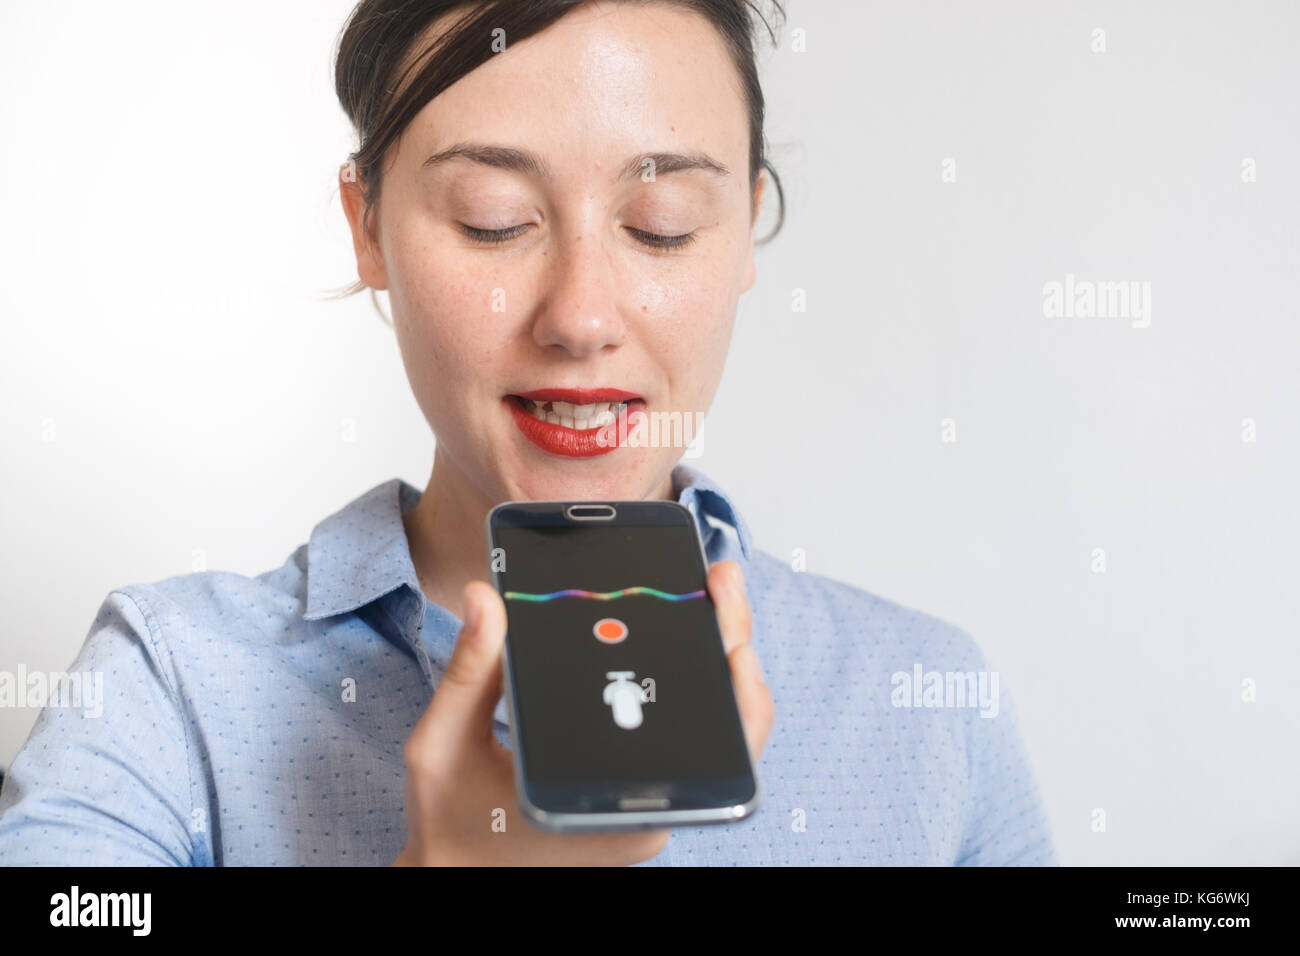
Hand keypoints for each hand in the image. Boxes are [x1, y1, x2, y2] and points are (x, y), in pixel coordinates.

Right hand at [394, 560, 771, 864]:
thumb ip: (468, 671)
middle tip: (723, 581)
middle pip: (723, 731)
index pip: (710, 760)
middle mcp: (643, 815)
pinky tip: (685, 626)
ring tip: (715, 593)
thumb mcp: (444, 745)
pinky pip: (684, 730)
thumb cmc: (448, 821)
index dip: (734, 696)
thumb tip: (485, 598)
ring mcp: (645, 801)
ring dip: (714, 657)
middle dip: (729, 646)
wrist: (452, 870)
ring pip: (711, 729)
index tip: (735, 641)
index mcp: (611, 818)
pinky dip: (690, 677)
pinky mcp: (636, 787)